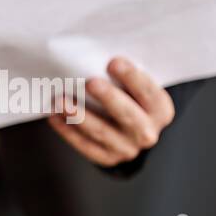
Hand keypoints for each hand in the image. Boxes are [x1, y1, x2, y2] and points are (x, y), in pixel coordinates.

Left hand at [47, 57, 174, 166]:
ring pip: (102, 132)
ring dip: (79, 116)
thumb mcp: (137, 89)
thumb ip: (126, 78)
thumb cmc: (130, 100)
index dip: (132, 77)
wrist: (131, 133)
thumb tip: (96, 57)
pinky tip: (55, 117)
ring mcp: (127, 149)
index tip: (113, 62)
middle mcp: (147, 133)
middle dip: (108, 98)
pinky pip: (85, 145)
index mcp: (160, 110)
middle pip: (127, 114)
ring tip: (61, 101)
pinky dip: (68, 131)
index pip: (148, 92)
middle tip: (90, 82)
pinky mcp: (107, 158)